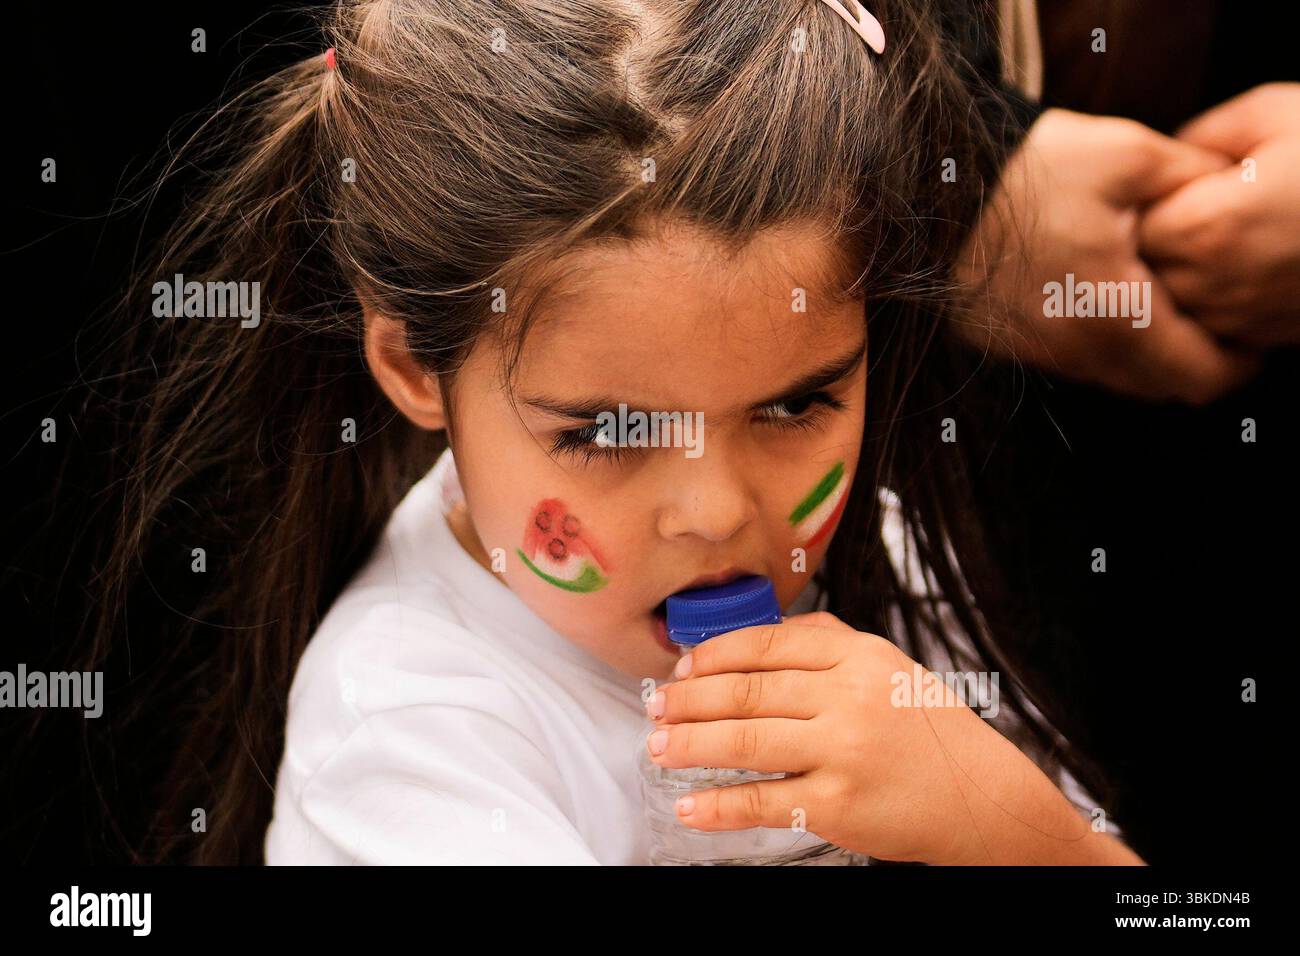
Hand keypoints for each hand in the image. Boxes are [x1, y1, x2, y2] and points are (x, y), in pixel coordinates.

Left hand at [644, 611, 1129, 863]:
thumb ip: (828, 647)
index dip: (714, 654)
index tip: (683, 666)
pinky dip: (719, 805)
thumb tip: (750, 644)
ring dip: (689, 744)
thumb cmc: (932, 733)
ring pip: (743, 742)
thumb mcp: (889, 668)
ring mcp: (842, 751)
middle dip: (689, 699)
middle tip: (656, 705)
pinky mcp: (837, 804)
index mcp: (859, 655)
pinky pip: (763, 801)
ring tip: (658, 747)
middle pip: (746, 691)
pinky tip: (691, 805)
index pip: (767, 644)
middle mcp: (848, 697)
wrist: (986, 798)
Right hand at [956, 108, 1257, 403]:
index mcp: (1118, 318)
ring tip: (1160, 294)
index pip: (1205, 376)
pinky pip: (1077, 359)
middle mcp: (1078, 353)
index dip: (1242, 358)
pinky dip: (1105, 338)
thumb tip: (1237, 190)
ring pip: (1120, 376)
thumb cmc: (1023, 175)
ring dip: (1150, 348)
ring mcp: (1039, 353)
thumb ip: (1196, 178)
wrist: (926, 192)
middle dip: (1199, 355)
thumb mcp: (1127, 154)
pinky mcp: (1009, 344)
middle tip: (1213, 309)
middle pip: (1164, 387)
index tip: (1250, 325)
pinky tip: (1104, 289)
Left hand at [1139, 83, 1299, 346]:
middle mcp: (1216, 285)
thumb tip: (1168, 158)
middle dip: (1154, 248)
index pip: (1126, 230)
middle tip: (1189, 213)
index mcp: (1205, 227)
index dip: (1142, 207)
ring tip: (1225, 240)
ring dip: (1185, 281)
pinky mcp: (1277, 338)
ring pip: (1177, 310)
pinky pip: (1221, 329)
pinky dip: (1222, 302)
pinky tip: (1253, 265)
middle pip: (1143, 278)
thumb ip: (1202, 137)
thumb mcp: (1276, 114)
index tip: (1164, 189)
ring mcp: (1246, 319)